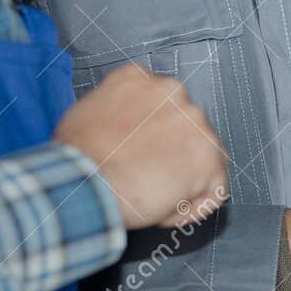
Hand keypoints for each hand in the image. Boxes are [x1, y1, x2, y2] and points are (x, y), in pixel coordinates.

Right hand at [53, 63, 228, 229]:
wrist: (83, 180)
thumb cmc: (76, 156)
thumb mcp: (87, 112)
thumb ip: (114, 111)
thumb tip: (119, 129)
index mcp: (141, 79)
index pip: (161, 106)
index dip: (152, 138)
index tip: (138, 156)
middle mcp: (172, 91)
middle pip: (185, 129)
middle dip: (170, 157)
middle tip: (144, 181)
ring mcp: (194, 122)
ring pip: (203, 158)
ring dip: (183, 182)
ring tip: (151, 199)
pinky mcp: (208, 156)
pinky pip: (214, 188)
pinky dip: (194, 206)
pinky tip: (165, 211)